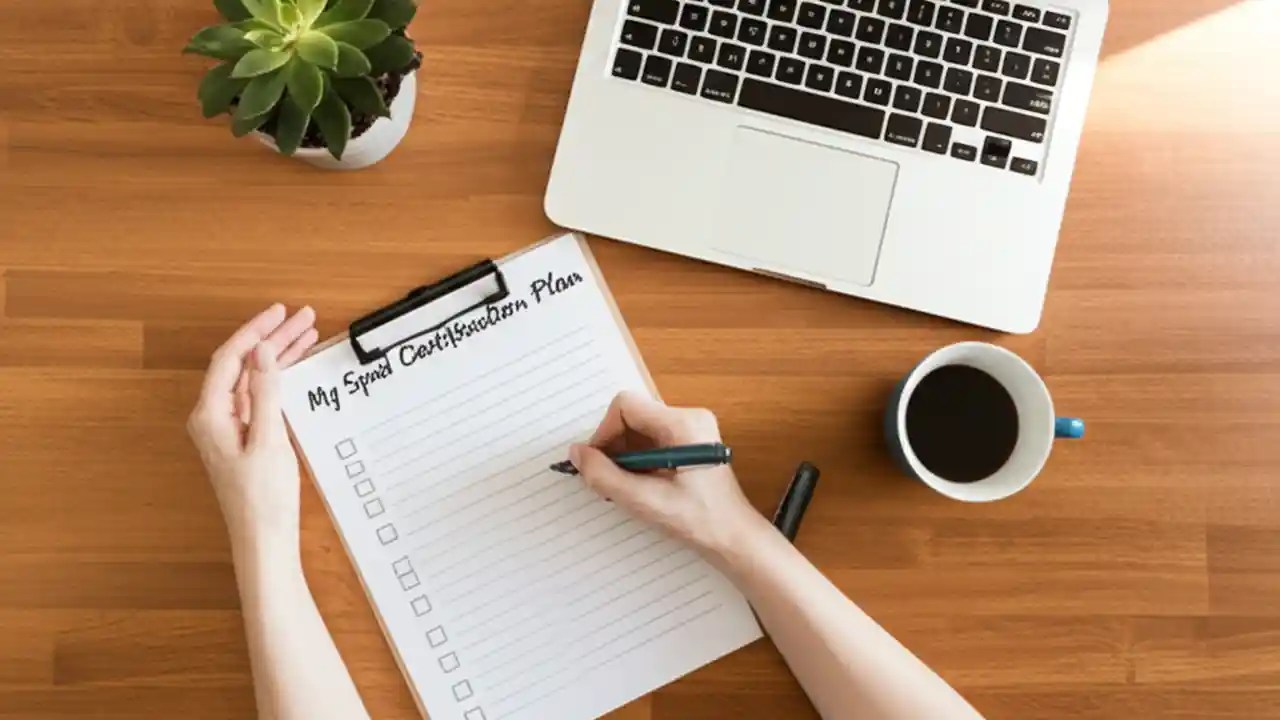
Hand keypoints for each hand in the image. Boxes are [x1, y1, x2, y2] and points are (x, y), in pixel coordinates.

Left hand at [188, 305, 318, 553]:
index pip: (231, 359)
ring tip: (307, 334)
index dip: (255, 331)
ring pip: (253, 378)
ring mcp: (228, 428)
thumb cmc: (263, 499)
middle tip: (303, 318)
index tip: (280, 312)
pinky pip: (259, 396)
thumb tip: (263, 352)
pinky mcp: (244, 438)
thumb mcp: (268, 440)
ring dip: (278, 356)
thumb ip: (265, 392)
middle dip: (273, 339)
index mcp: (210, 415)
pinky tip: (294, 367)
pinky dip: (278, 379)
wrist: (263, 540)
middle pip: (242, 365)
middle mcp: (214, 417)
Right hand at [570, 392, 768, 558]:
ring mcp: (692, 428)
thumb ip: (605, 476)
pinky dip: (637, 459)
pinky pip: (651, 439)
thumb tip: (577, 454)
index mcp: (684, 424)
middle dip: (614, 447)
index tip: (597, 464)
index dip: (604, 433)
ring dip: (624, 455)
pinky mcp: (690, 441)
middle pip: (632, 416)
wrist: (734, 538)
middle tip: (609, 480)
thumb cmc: (700, 521)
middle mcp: (690, 417)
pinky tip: (640, 484)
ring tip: (625, 486)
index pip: (626, 406)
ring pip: (639, 428)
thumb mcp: (646, 501)